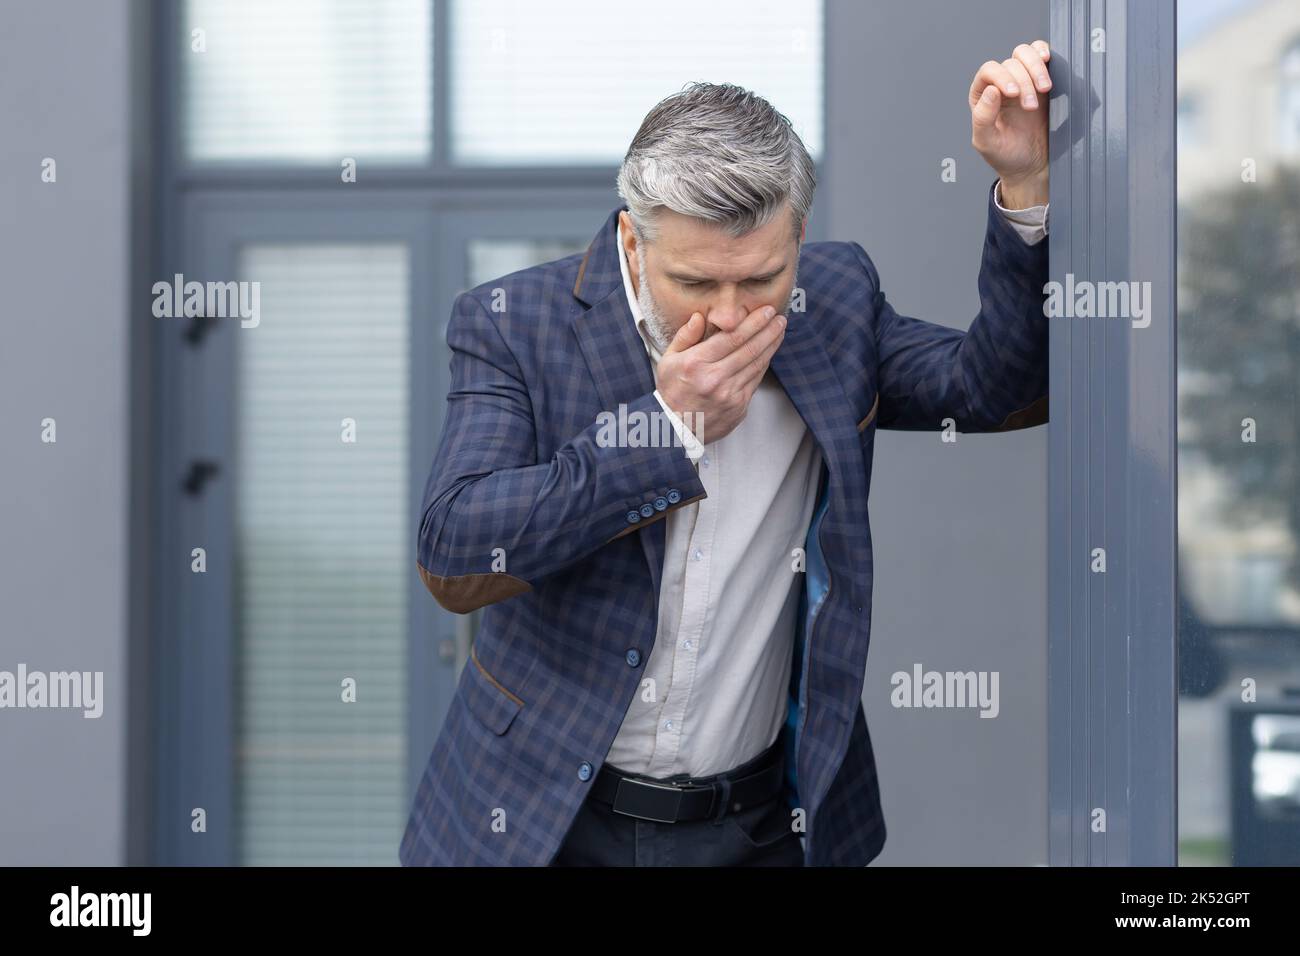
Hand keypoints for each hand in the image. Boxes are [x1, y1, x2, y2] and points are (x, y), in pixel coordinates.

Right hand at [654, 304, 785, 444]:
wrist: (675, 429)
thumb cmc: (672, 392)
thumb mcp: (668, 361)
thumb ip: (685, 337)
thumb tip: (700, 317)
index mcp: (696, 364)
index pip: (732, 337)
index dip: (753, 322)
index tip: (765, 311)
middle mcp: (715, 379)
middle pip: (749, 349)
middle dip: (768, 330)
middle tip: (780, 318)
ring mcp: (729, 395)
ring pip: (756, 364)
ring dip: (771, 345)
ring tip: (779, 331)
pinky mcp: (739, 407)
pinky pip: (755, 380)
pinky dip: (764, 364)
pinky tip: (769, 352)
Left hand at [970, 39, 1050, 206]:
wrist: (1031, 165)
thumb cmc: (1005, 155)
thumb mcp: (987, 142)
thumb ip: (982, 117)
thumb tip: (991, 90)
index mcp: (982, 97)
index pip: (989, 71)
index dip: (1001, 77)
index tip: (1014, 94)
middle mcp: (1000, 85)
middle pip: (1011, 63)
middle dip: (1024, 82)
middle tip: (1031, 107)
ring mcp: (1021, 80)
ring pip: (1025, 54)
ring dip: (1036, 68)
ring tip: (1046, 89)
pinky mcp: (1040, 80)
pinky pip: (1040, 55)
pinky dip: (1044, 53)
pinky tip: (1048, 61)